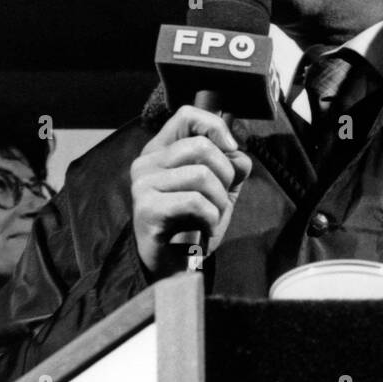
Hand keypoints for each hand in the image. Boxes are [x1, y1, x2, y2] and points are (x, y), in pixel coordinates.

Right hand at [130, 105, 251, 278]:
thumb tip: (240, 154)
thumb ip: (232, 166)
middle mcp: (146, 162)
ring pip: (202, 175)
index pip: (186, 115)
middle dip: (225, 174)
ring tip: (211, 216)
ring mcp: (143, 185)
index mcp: (161, 150)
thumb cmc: (194, 224)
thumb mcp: (220, 189)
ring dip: (219, 200)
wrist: (173, 266)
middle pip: (201, 146)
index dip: (215, 126)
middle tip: (220, 198)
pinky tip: (204, 227)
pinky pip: (195, 201)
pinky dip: (211, 217)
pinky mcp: (146, 208)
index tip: (231, 148)